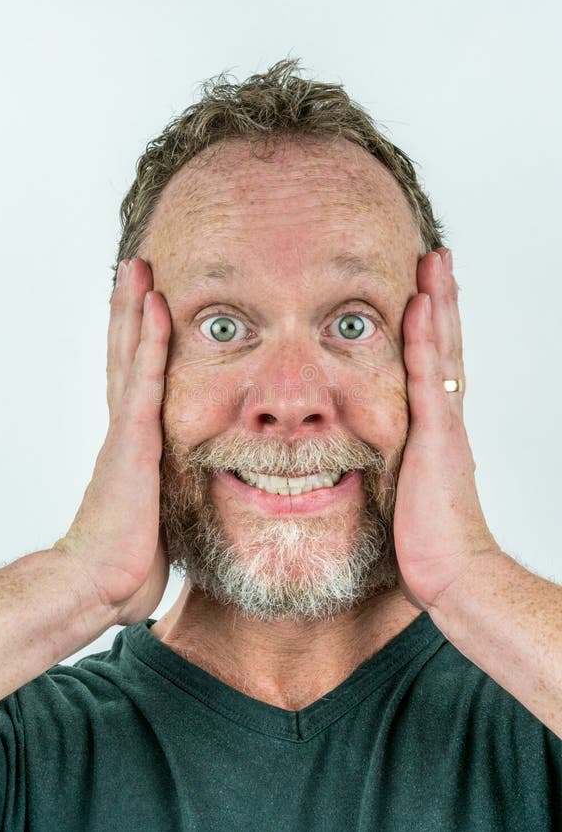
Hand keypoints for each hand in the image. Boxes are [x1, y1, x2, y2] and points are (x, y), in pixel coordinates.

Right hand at [52, 258, 170, 625]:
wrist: (99, 584)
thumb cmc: (125, 562)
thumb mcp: (156, 521)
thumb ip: (165, 502)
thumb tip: (183, 509)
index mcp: (131, 446)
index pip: (133, 381)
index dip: (136, 342)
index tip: (143, 308)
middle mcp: (124, 429)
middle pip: (124, 355)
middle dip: (128, 310)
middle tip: (133, 268)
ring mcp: (126, 431)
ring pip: (129, 355)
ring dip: (135, 308)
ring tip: (137, 267)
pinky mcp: (133, 440)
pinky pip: (146, 378)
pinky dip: (150, 339)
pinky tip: (156, 305)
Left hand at [393, 248, 500, 611]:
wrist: (454, 573)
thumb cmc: (428, 543)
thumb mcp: (406, 494)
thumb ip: (399, 468)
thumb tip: (377, 461)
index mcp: (438, 431)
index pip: (437, 366)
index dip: (434, 328)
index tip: (426, 292)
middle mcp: (446, 418)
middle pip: (446, 346)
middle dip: (441, 300)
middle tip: (437, 258)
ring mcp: (443, 423)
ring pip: (441, 349)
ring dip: (437, 302)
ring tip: (434, 261)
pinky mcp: (434, 435)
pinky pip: (426, 375)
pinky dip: (424, 337)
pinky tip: (419, 304)